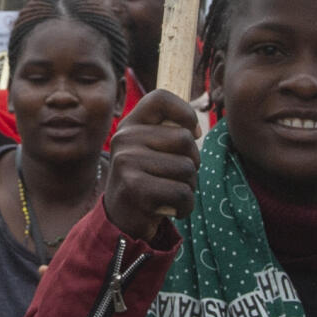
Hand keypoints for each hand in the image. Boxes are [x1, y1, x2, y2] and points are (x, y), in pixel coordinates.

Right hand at [103, 90, 200, 240]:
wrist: (121, 218)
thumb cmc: (147, 179)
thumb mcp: (151, 149)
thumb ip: (168, 132)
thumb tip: (195, 131)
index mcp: (130, 124)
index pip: (160, 98)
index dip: (185, 112)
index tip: (193, 133)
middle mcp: (124, 138)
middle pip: (185, 139)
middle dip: (192, 163)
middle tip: (176, 176)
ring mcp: (127, 162)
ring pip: (187, 169)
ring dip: (189, 187)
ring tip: (170, 193)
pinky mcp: (135, 188)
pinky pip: (182, 193)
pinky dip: (185, 206)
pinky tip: (170, 208)